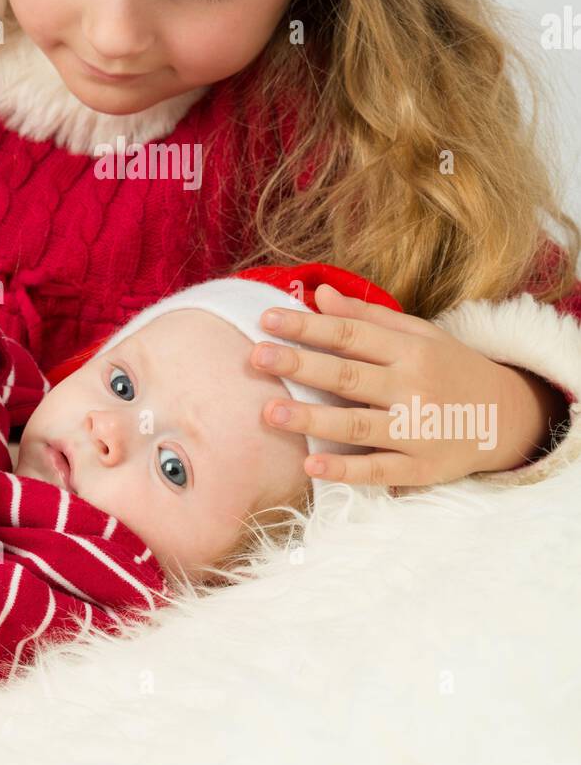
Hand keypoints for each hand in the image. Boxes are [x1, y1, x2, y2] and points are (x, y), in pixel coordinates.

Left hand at [251, 283, 546, 487]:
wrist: (506, 416)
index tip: (267, 319)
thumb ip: (367, 317)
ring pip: (358, 425)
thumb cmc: (448, 368)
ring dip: (313, 419)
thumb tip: (319, 295)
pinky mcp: (421, 467)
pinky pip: (378, 469)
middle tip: (257, 356)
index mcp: (408, 349)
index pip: (350, 334)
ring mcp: (417, 430)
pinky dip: (345, 469)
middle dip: (300, 365)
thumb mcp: (417, 334)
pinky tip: (310, 464)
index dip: (307, 326)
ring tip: (270, 412)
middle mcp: (412, 387)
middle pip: (348, 376)